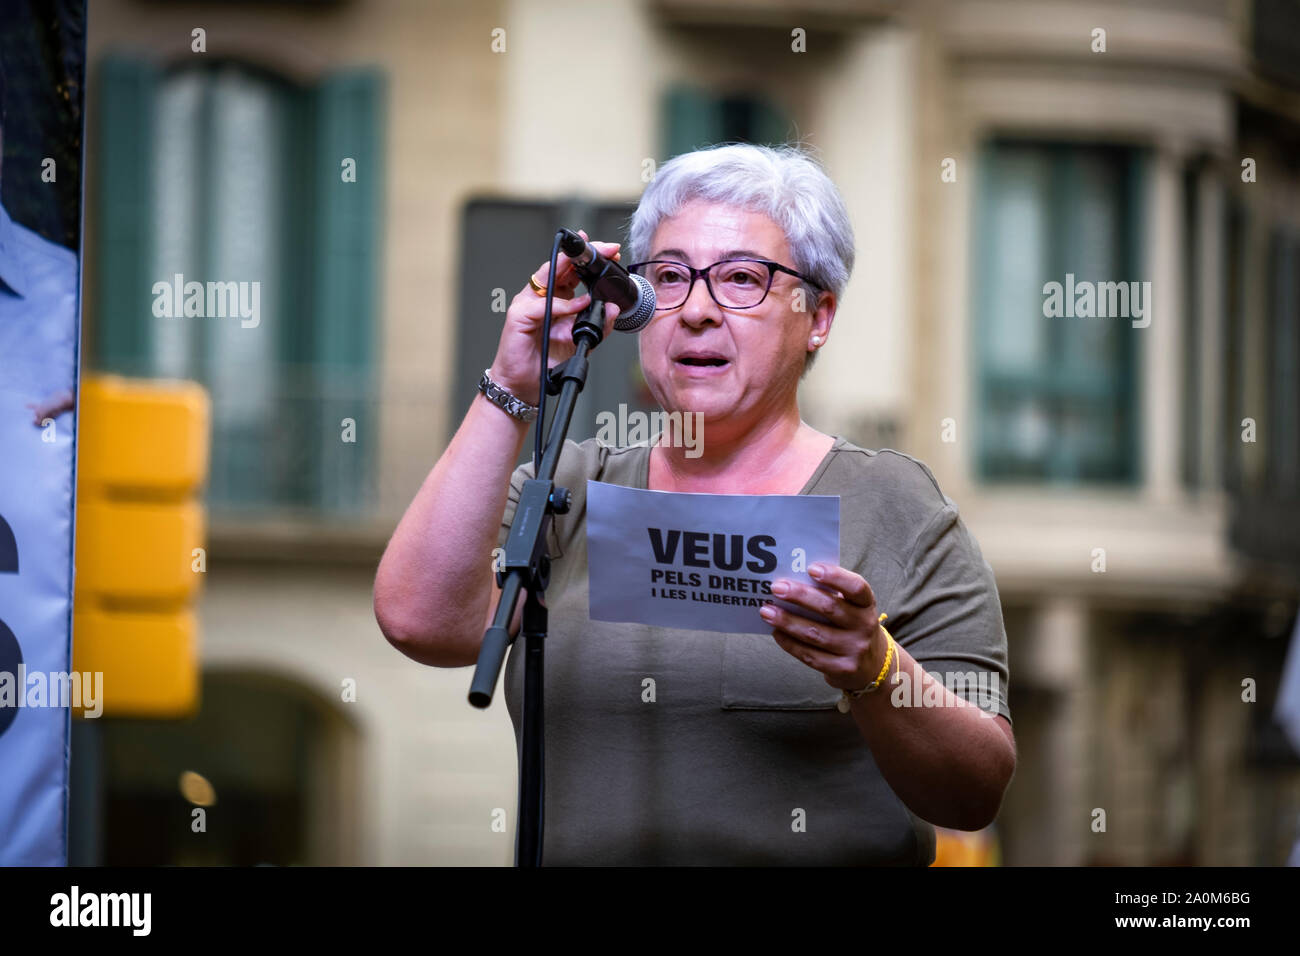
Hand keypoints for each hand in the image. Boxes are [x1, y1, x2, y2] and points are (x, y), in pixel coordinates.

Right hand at [490, 229, 622, 404]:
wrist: (524, 384)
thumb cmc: (545, 360)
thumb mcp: (579, 340)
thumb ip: (598, 325)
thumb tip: (612, 308)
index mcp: (555, 297)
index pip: (572, 270)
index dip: (589, 259)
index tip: (610, 251)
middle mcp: (540, 296)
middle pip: (560, 265)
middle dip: (583, 253)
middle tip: (605, 249)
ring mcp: (527, 303)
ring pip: (548, 276)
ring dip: (571, 266)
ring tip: (592, 263)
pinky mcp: (519, 316)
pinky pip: (542, 305)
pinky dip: (562, 305)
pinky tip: (578, 304)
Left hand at [758, 563, 885, 690]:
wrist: (871, 664)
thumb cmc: (851, 625)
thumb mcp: (851, 607)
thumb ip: (829, 594)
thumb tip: (791, 581)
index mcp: (867, 604)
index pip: (856, 587)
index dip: (835, 577)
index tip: (810, 568)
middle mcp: (865, 626)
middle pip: (830, 608)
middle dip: (800, 596)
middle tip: (776, 588)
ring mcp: (855, 650)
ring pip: (815, 634)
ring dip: (787, 621)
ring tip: (767, 611)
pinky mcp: (842, 669)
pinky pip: (810, 656)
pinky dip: (790, 643)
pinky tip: (776, 632)